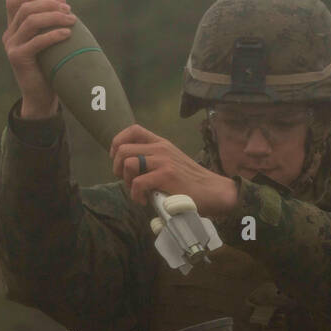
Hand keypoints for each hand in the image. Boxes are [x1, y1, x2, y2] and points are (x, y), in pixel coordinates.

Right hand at [2, 0, 77, 116]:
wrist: (41, 97)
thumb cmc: (48, 66)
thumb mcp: (51, 38)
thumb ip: (52, 16)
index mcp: (14, 28)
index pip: (14, 1)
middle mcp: (9, 35)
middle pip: (26, 8)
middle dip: (50, 6)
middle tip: (69, 11)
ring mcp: (11, 46)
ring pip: (31, 21)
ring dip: (54, 18)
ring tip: (72, 21)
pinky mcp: (17, 58)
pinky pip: (36, 41)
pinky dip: (53, 35)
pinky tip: (67, 34)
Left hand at [109, 125, 239, 219]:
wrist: (213, 191)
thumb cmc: (190, 183)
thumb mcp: (171, 163)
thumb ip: (153, 161)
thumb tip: (129, 170)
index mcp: (161, 143)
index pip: (133, 130)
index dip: (118, 143)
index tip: (118, 160)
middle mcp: (161, 148)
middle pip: (123, 149)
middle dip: (117, 168)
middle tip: (127, 181)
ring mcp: (163, 161)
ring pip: (128, 163)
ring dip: (126, 181)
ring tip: (137, 192)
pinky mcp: (166, 176)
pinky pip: (138, 183)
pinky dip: (136, 194)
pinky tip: (144, 200)